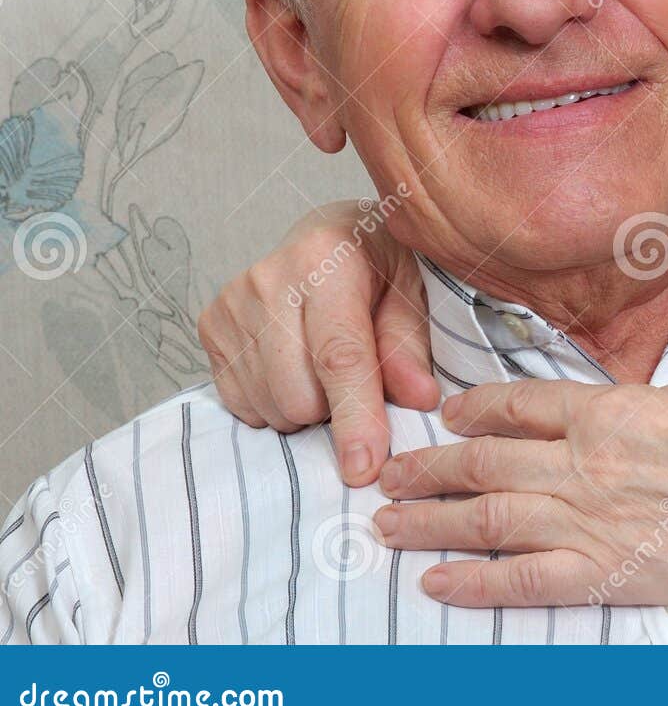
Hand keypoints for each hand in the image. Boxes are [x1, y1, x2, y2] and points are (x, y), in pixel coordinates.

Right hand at [197, 200, 437, 484]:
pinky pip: (242, 403)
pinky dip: (274, 401)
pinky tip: (294, 364)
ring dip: (306, 407)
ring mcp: (232, 303)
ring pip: (270, 407)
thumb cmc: (381, 267)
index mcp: (327, 259)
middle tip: (357, 379)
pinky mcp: (210, 326)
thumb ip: (411, 347)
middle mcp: (269, 279)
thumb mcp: (414, 293)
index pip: (339, 355)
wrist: (333, 237)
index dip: (355, 417)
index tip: (364, 467)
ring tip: (325, 365)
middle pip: (298, 394)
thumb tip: (419, 400)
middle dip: (335, 409)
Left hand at [373, 379, 667, 609]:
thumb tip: (627, 411)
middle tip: (388, 471)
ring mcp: (592, 521)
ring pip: (487, 518)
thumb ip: (650, 405)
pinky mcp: (609, 575)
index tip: (447, 413)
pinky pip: (523, 582)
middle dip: (430, 467)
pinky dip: (474, 583)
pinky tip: (436, 584)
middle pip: (486, 461)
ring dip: (430, 520)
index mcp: (614, 409)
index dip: (476, 408)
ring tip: (387, 522)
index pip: (521, 402)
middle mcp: (587, 462)